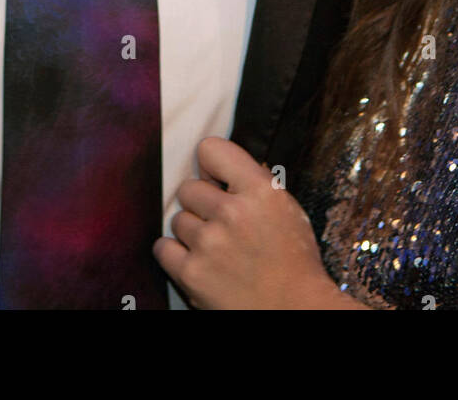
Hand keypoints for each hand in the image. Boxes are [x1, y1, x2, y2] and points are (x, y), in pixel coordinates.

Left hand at [152, 137, 364, 309]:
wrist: (294, 309)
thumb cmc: (293, 259)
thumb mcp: (285, 207)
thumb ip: (255, 182)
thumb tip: (223, 168)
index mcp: (259, 190)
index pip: (210, 149)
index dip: (211, 165)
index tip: (216, 179)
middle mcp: (231, 212)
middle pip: (188, 187)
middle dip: (202, 202)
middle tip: (219, 220)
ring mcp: (209, 244)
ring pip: (177, 219)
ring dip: (192, 230)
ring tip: (216, 246)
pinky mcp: (192, 274)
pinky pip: (163, 248)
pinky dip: (175, 253)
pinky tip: (196, 258)